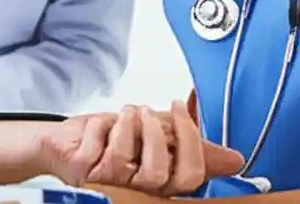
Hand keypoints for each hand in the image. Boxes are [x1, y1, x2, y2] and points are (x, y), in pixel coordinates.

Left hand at [39, 102, 242, 194]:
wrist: (64, 141)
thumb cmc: (110, 140)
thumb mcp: (155, 136)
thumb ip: (190, 144)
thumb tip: (234, 158)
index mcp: (160, 183)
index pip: (189, 177)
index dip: (190, 142)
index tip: (179, 109)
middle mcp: (137, 190)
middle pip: (160, 174)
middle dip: (155, 134)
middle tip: (146, 112)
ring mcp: (109, 185)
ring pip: (125, 158)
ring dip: (126, 125)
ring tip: (125, 113)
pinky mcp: (83, 174)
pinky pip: (97, 147)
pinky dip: (99, 126)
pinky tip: (99, 125)